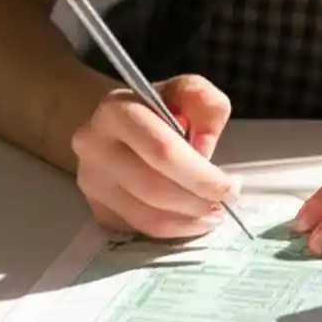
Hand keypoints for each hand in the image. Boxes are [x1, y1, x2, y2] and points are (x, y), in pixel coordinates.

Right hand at [71, 74, 239, 237]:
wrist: (116, 127)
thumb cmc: (157, 109)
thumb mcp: (185, 91)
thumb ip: (205, 104)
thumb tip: (202, 150)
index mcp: (116, 111)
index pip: (162, 151)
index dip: (200, 175)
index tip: (229, 187)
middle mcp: (94, 147)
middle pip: (154, 188)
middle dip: (197, 201)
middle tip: (225, 202)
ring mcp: (91, 182)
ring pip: (147, 215)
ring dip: (189, 220)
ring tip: (213, 212)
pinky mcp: (97, 208)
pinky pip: (141, 228)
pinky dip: (174, 229)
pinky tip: (192, 219)